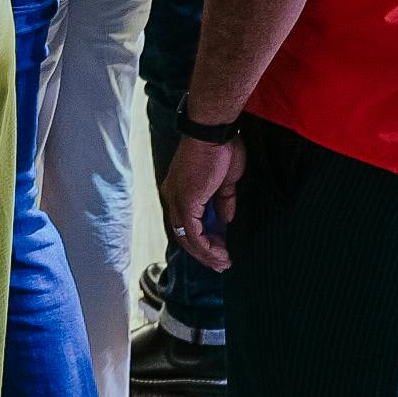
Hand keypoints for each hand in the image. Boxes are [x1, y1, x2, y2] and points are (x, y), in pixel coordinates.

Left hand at [158, 132, 243, 273]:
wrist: (214, 132)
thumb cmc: (221, 148)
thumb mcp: (224, 181)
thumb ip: (223, 202)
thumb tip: (225, 221)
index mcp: (179, 189)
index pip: (186, 222)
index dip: (202, 239)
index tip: (219, 250)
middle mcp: (172, 196)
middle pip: (185, 234)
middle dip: (204, 253)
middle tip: (221, 264)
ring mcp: (177, 200)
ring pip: (188, 238)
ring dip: (207, 254)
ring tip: (224, 263)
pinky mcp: (186, 202)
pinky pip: (194, 234)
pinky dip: (207, 248)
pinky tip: (220, 254)